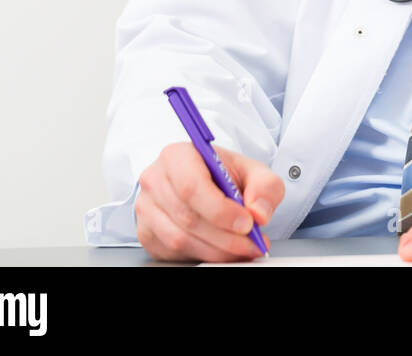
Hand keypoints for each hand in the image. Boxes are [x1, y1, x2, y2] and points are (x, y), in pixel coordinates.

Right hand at [135, 142, 283, 261]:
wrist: (209, 182)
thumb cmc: (225, 174)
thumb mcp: (254, 171)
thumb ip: (265, 187)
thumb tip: (259, 213)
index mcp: (178, 156)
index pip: (192, 186)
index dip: (220, 210)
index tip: (247, 223)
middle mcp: (155, 180)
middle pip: (188, 217)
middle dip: (225, 237)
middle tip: (252, 243)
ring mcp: (146, 208)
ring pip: (179, 239)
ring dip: (216, 250)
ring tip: (243, 249)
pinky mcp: (146, 232)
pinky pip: (172, 252)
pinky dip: (202, 256)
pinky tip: (223, 251)